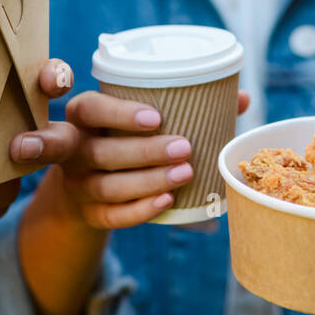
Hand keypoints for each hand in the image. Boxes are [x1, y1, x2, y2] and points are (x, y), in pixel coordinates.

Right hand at [12, 88, 250, 229]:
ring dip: (149, 181)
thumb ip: (187, 106)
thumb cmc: (125, 137)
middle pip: (102, 152)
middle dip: (145, 151)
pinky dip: (140, 210)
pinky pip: (112, 216)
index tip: (156, 117)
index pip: (90, 109)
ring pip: (108, 186)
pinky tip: (168, 201)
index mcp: (83, 115)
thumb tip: (241, 97)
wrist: (88, 184)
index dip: (119, 114)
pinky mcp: (89, 214)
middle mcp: (73, 150)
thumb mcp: (139, 118)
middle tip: (185, 148)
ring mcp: (78, 185)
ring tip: (185, 173)